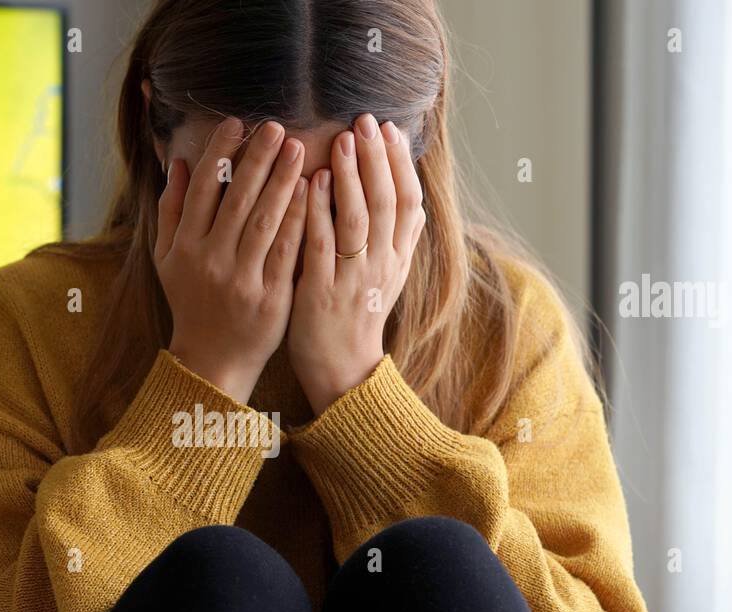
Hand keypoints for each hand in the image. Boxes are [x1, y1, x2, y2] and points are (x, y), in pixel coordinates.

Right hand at [156, 117, 308, 403]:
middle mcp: (211, 261)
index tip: (238, 125)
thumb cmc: (191, 303)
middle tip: (277, 127)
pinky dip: (300, 220)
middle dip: (258, 160)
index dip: (221, 154)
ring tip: (299, 149)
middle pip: (237, 200)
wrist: (213, 360)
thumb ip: (172, 211)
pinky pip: (287, 252)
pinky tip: (312, 193)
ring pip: (264, 222)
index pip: (204, 190)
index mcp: (186, 248)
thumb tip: (181, 164)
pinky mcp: (271, 298)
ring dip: (283, 182)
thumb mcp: (168, 260)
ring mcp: (242, 280)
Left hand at [288, 114, 426, 414]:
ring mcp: (353, 279)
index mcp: (397, 258)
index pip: (407, 201)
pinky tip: (314, 182)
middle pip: (385, 202)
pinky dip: (320, 211)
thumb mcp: (390, 281)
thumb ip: (402, 243)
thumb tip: (417, 207)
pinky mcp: (323, 292)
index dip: (400, 164)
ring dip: (352, 176)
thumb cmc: (360, 318)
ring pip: (358, 220)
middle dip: (377, 159)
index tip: (390, 129)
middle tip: (366, 121)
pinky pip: (323, 245)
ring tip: (344, 140)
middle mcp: (381, 265)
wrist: (344, 370)